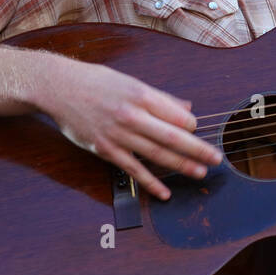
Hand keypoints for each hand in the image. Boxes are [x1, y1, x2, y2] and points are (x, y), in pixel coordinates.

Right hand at [36, 56, 222, 199]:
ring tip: (200, 172)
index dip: (191, 126)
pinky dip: (150, 183)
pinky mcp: (105, 150)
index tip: (197, 131)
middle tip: (216, 158)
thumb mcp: (130, 82)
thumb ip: (160, 98)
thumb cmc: (95, 82)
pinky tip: (164, 192)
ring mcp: (118, 135)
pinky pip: (133, 170)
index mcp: (142, 95)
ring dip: (181, 166)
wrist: (58, 88)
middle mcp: (132, 115)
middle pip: (173, 137)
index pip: (177, 115)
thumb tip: (186, 108)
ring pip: (156, 154)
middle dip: (198, 150)